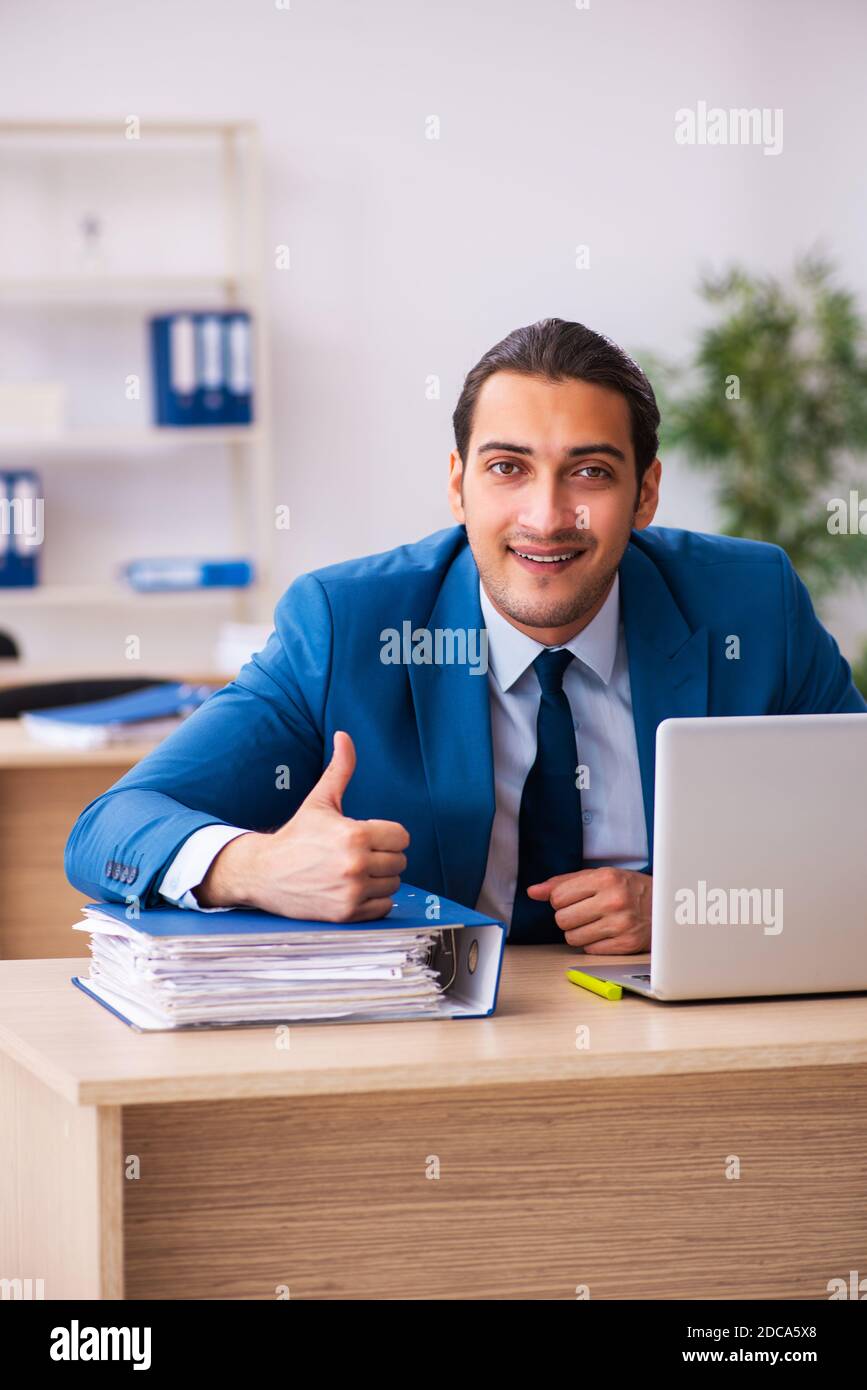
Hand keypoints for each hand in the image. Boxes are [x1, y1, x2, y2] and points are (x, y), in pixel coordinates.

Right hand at [195, 731, 409, 921]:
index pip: (401, 837)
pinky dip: (374, 900)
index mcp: (355, 834)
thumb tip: (344, 736)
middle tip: (358, 854)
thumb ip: (340, 769)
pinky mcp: (347, 913)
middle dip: (383, 856)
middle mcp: (356, 864)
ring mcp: (352, 891)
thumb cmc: (296, 836)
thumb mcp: (320, 801)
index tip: (368, 836)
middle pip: (400, 861)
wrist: (264, 873)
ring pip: (393, 884)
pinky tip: (353, 889)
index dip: (387, 835)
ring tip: (354, 871)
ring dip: (379, 879)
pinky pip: (384, 907)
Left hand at [526, 867, 651, 952]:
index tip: (573, 899)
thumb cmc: (630, 889)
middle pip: (562, 919)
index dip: (561, 900)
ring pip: (572, 938)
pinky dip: (593, 944)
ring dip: (578, 932)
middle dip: (568, 917)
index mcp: (606, 878)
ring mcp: (621, 925)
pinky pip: (589, 950)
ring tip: (596, 922)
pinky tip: (606, 933)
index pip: (558, 897)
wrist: (666, 907)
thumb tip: (533, 892)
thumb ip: (564, 882)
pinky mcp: (625, 945)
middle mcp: (614, 901)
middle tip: (585, 911)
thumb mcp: (600, 876)